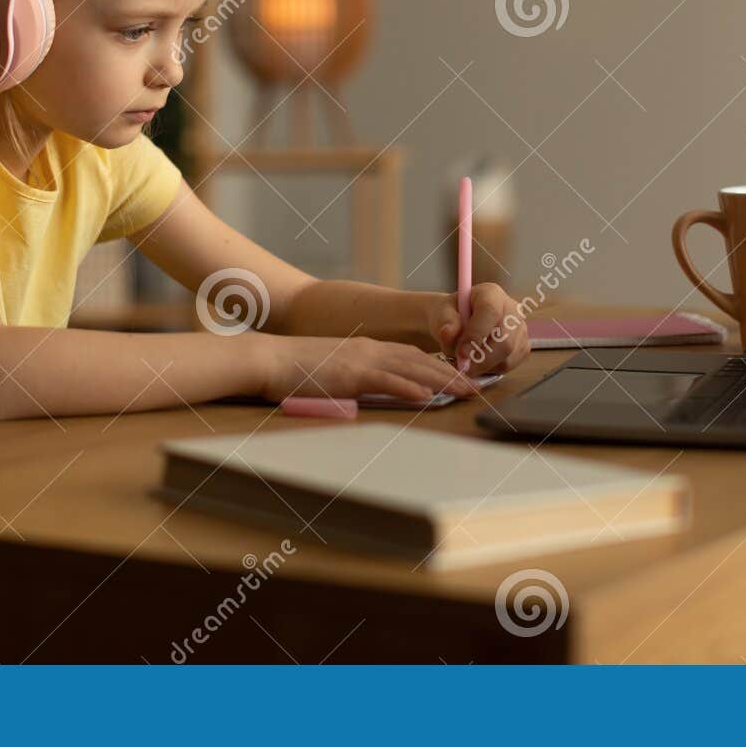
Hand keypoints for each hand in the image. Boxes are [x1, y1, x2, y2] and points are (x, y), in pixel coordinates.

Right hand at [259, 334, 478, 402]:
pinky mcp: (350, 373)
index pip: (411, 356)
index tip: (460, 378)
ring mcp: (361, 360)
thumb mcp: (334, 372)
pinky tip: (427, 395)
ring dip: (442, 380)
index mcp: (367, 350)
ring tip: (465, 391)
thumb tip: (375, 394)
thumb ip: (357, 379)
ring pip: (411, 368)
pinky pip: (386, 380)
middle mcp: (370, 351)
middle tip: (476, 387)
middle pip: (420, 360)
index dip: (439, 367)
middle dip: (452, 374)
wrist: (269, 359)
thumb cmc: (296, 370)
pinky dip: (409, 387)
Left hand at [429, 283, 530, 374]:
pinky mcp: (523, 347)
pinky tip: (479, 359)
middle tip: (462, 366)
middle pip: (505, 341)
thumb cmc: (452, 314)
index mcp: (492, 294)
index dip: (476, 335)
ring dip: (483, 366)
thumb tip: (449, 334)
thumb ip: (446, 322)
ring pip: (507, 358)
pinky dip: (490, 369)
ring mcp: (521, 329)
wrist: (461, 319)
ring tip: (467, 358)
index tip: (461, 353)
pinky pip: (509, 365)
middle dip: (481, 359)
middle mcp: (512, 310)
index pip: (490, 312)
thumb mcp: (443, 313)